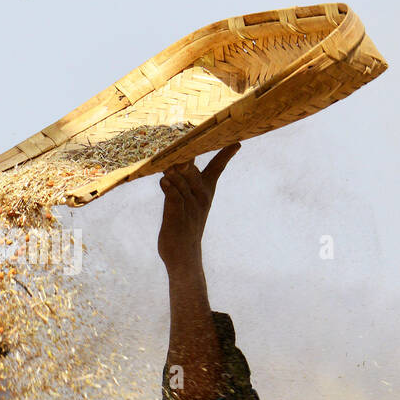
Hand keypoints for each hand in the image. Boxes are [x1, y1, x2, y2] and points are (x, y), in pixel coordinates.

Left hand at [157, 143, 239, 266]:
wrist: (184, 256)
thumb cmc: (184, 225)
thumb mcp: (188, 202)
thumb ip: (182, 182)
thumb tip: (179, 162)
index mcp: (206, 192)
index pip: (217, 169)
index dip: (225, 155)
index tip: (236, 143)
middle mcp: (200, 197)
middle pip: (192, 170)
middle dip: (187, 158)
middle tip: (181, 149)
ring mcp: (189, 207)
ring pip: (180, 181)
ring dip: (174, 172)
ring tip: (168, 166)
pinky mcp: (177, 216)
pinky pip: (172, 197)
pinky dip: (168, 188)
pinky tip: (163, 180)